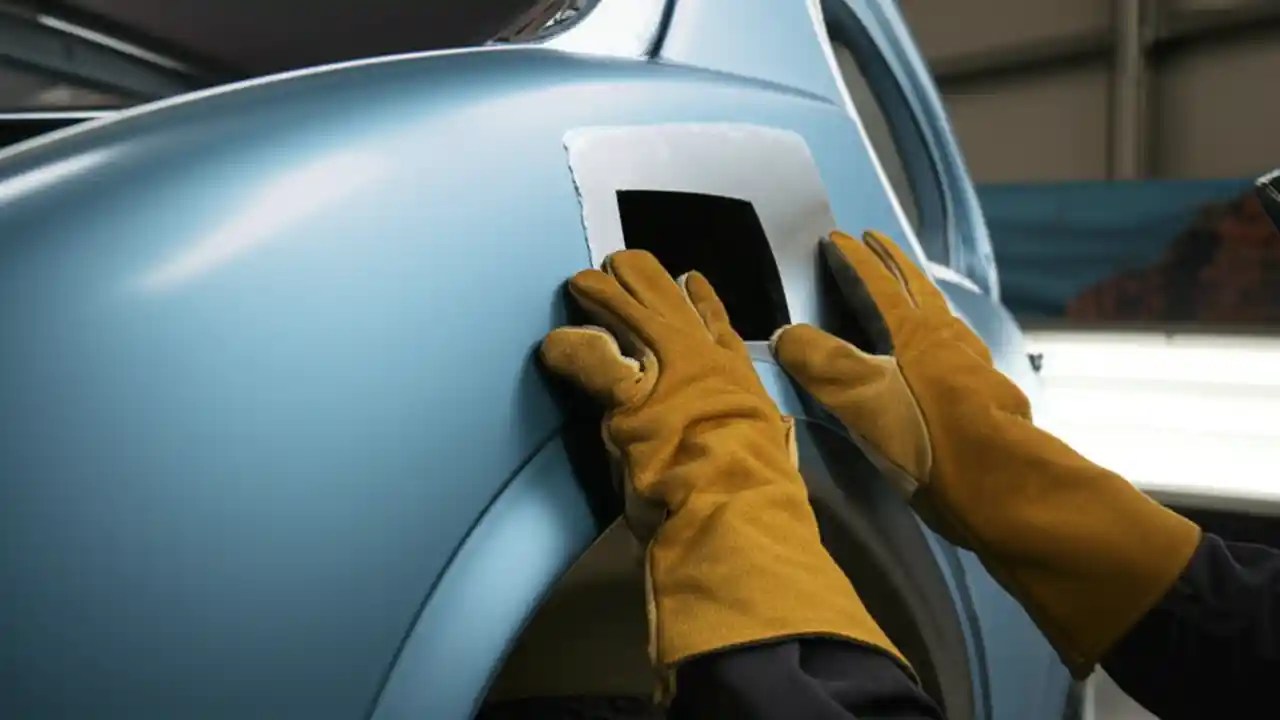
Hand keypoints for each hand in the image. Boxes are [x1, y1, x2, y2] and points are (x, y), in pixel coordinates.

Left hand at [542, 249, 905, 696]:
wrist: (736, 502)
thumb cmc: (758, 490)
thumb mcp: (774, 453)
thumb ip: (765, 438)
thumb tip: (773, 441)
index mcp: (738, 375)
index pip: (717, 323)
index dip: (700, 298)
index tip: (689, 280)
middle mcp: (702, 356)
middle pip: (668, 298)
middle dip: (641, 279)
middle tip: (618, 267)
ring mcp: (663, 364)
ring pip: (626, 305)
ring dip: (601, 292)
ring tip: (581, 283)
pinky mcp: (624, 388)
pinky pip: (586, 353)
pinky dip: (567, 348)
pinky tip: (553, 344)